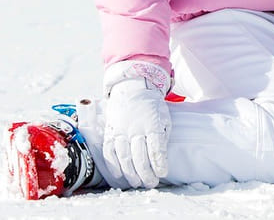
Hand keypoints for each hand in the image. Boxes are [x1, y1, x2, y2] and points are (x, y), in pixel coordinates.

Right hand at [102, 60, 171, 187]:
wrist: (132, 89)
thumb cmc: (152, 106)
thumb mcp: (163, 117)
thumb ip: (162, 136)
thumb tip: (161, 157)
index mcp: (151, 124)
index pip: (156, 147)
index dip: (159, 163)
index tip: (162, 174)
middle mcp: (135, 128)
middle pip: (140, 156)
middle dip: (146, 173)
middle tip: (151, 183)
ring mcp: (120, 131)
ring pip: (124, 157)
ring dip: (131, 173)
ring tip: (137, 183)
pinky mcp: (110, 132)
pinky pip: (109, 152)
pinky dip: (113, 165)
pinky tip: (119, 175)